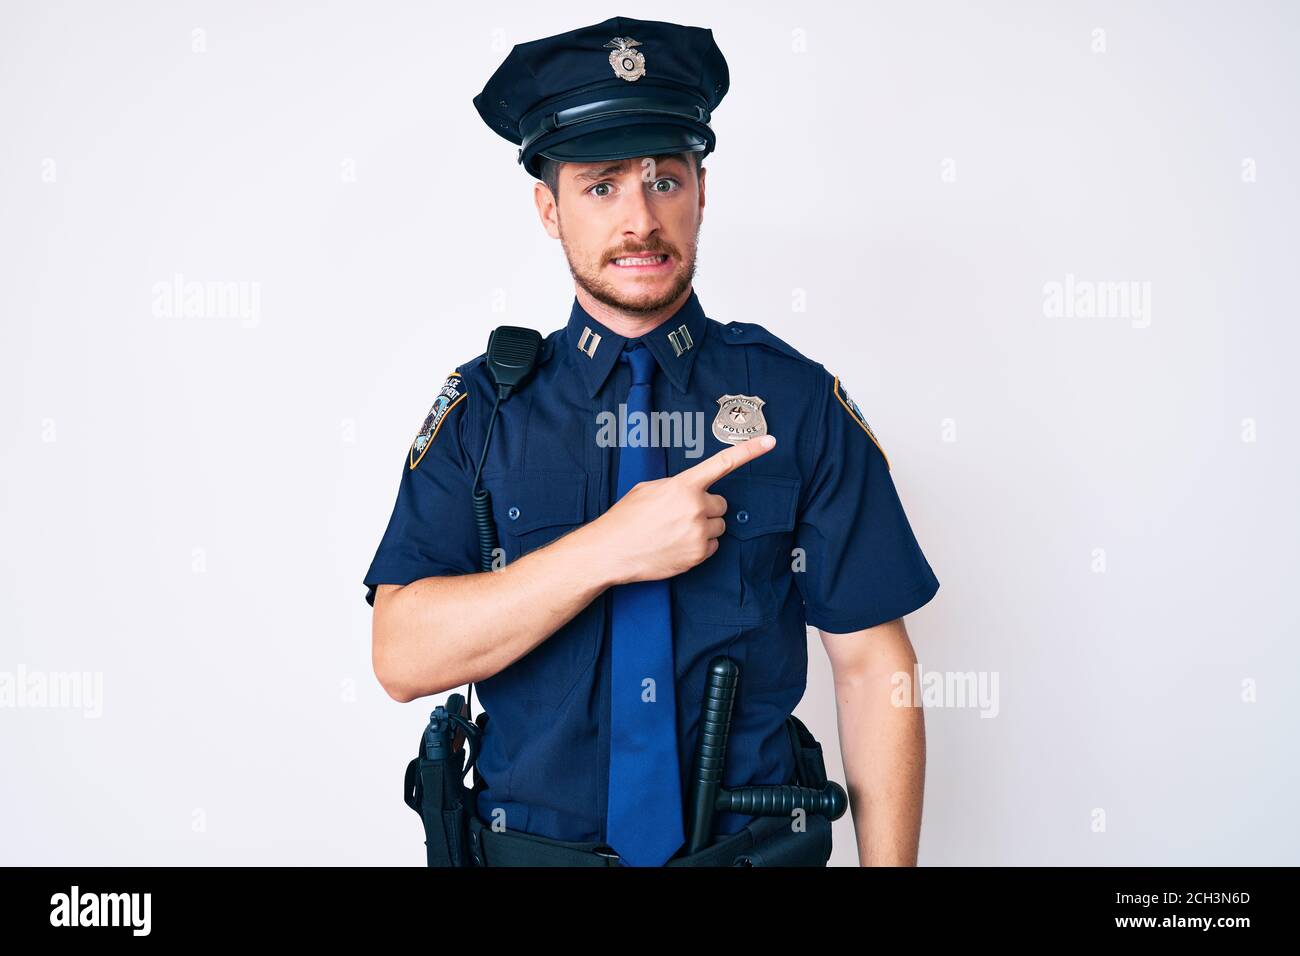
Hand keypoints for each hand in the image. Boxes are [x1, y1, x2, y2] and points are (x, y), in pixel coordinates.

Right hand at [588, 434, 776, 585]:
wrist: (611, 551)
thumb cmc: (626, 518)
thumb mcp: (649, 489)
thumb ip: (677, 486)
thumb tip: (692, 490)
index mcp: (683, 485)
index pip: (723, 463)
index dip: (749, 451)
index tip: (770, 441)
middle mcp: (695, 507)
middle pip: (721, 504)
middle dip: (707, 508)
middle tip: (681, 515)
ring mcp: (698, 533)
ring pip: (718, 526)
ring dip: (704, 528)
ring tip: (675, 532)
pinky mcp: (698, 555)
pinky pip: (713, 547)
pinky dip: (700, 546)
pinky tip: (677, 545)